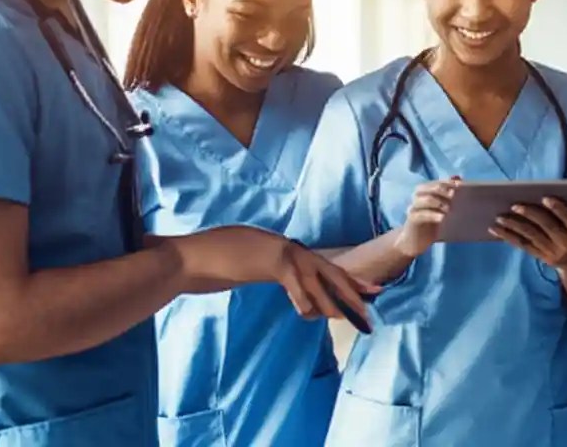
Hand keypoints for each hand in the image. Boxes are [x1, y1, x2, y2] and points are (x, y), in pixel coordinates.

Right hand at [167, 227, 377, 323]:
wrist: (191, 257)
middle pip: (330, 270)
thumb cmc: (215, 262)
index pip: (323, 266)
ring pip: (318, 278)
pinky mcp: (271, 261)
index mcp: (285, 251)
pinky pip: (295, 283)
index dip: (346, 279)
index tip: (368, 290)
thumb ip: (272, 273)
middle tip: (375, 301)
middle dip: (353, 288)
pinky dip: (304, 299)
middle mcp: (288, 249)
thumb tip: (290, 289)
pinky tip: (307, 314)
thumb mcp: (251, 267)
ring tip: (350, 317)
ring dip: (334, 301)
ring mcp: (281, 252)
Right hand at [393, 177, 458, 257]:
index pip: (436, 183)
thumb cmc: (431, 223)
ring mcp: (413, 208)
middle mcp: (417, 197)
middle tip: (454, 195)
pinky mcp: (411, 220)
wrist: (415, 241)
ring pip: (422, 200)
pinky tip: (442, 218)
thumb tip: (457, 177)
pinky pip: (420, 215)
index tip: (460, 185)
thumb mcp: (441, 209)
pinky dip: (432, 215)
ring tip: (448, 208)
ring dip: (436, 202)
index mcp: (425, 191)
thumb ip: (448, 194)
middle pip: (427, 188)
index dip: (447, 182)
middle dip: (441, 189)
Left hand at [490, 198, 566, 268]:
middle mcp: (566, 244)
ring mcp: (552, 252)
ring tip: (499, 217)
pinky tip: (495, 229)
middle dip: (531, 216)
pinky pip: (523, 246)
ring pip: (531, 237)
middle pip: (546, 228)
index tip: (546, 198)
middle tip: (515, 205)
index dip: (559, 209)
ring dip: (514, 227)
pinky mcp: (540, 256)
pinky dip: (508, 237)